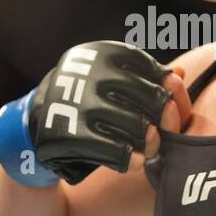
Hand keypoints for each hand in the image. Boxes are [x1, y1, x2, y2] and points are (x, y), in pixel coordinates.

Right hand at [0, 41, 181, 185]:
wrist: (36, 125)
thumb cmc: (86, 100)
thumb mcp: (110, 81)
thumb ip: (145, 78)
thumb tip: (180, 76)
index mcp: (102, 54)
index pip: (150, 70)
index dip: (164, 92)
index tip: (164, 107)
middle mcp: (90, 73)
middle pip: (149, 98)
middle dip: (161, 119)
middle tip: (161, 132)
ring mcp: (79, 103)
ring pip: (136, 126)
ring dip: (149, 142)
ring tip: (149, 148)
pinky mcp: (70, 133)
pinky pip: (115, 150)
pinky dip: (131, 159)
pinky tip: (134, 161)